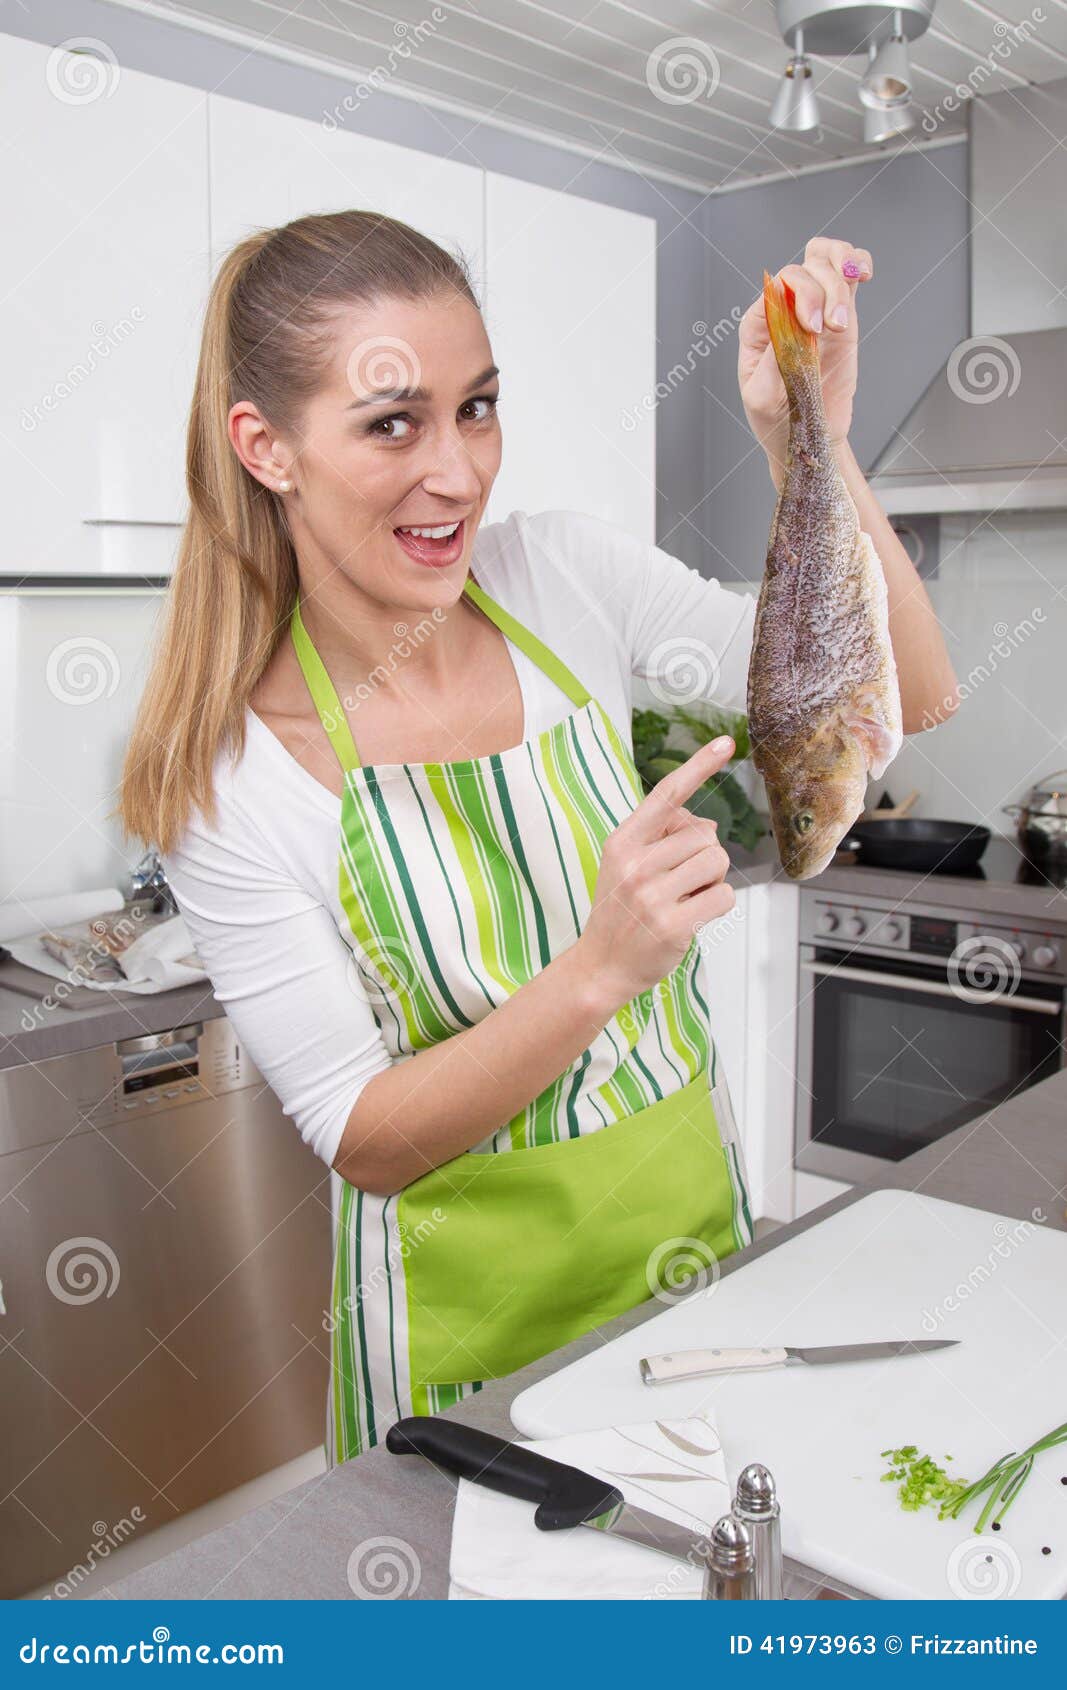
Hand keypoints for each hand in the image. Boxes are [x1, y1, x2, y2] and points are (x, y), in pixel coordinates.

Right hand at [579, 736, 735, 1015]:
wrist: (600, 966)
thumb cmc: (619, 912)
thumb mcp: (626, 865)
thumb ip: (661, 838)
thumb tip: (709, 825)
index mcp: (622, 841)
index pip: (667, 794)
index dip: (699, 765)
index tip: (726, 743)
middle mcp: (635, 864)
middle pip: (706, 835)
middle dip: (706, 856)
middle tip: (681, 882)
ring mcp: (652, 896)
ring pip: (717, 862)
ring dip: (713, 881)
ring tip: (686, 898)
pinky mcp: (672, 925)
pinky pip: (723, 897)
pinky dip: (718, 904)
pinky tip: (694, 916)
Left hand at [737, 237, 873, 485]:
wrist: (811, 438)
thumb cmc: (779, 420)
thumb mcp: (763, 398)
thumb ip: (774, 358)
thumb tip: (790, 325)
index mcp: (758, 327)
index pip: (776, 289)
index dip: (798, 297)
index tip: (813, 330)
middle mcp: (784, 311)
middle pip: (802, 271)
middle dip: (820, 293)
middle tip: (830, 329)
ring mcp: (814, 308)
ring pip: (824, 261)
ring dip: (839, 279)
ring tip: (842, 319)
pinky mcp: (842, 314)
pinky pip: (848, 272)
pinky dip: (857, 262)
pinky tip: (862, 273)